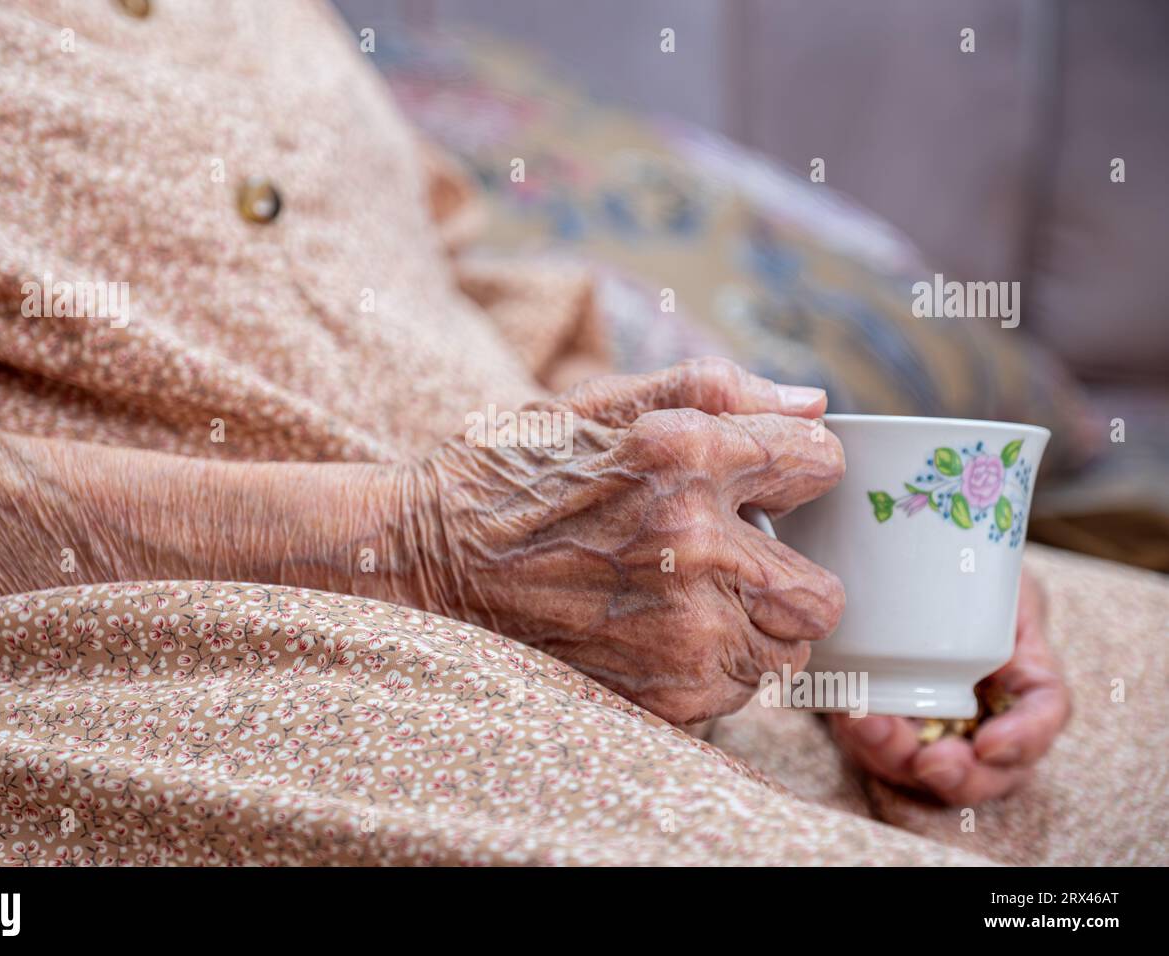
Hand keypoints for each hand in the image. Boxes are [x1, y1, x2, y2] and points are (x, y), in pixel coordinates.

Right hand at [409, 358, 845, 725]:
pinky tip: (652, 633)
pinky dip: (710, 666)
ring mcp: (682, 631)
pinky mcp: (664, 695)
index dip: (790, 470)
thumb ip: (713, 391)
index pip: (818, 464)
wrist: (420, 564)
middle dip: (785, 570)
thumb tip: (811, 407)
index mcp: (684, 456)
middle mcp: (695, 547)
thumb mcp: (595, 403)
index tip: (758, 481)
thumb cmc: (505, 475)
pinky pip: (739, 692)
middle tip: (729, 558)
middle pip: (823, 587)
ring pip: (787, 648)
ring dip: (751, 626)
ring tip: (684, 599)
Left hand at [827, 569, 1068, 803]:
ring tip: (868, 726)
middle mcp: (988, 722)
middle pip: (989, 774)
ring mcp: (937, 735)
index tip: (989, 745)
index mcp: (1027, 678)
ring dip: (898, 758)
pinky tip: (847, 715)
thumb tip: (985, 577)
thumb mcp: (994, 571)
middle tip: (930, 761)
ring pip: (927, 772)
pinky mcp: (890, 733)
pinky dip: (863, 742)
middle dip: (960, 777)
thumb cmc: (967, 576)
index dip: (1024, 739)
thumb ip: (999, 582)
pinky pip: (878, 752)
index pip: (1044, 716)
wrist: (908, 584)